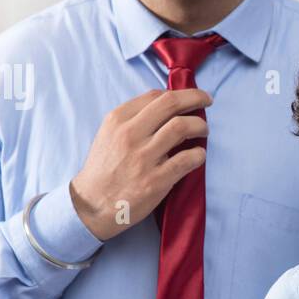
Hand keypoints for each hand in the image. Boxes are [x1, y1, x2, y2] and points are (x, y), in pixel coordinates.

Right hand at [70, 87, 213, 240]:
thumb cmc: (104, 169)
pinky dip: (199, 154)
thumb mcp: (109, 135)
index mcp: (118, 120)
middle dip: (196, 97)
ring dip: (200, 125)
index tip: (191, 97)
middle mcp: (130, 134)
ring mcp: (143, 157)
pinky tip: (199, 155)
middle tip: (207, 100)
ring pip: (182, 127)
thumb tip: (169, 107)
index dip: (179, 93)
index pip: (155, 96)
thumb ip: (134, 120)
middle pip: (171, 104)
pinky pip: (187, 159)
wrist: (91, 205)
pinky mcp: (156, 180)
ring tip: (203, 130)